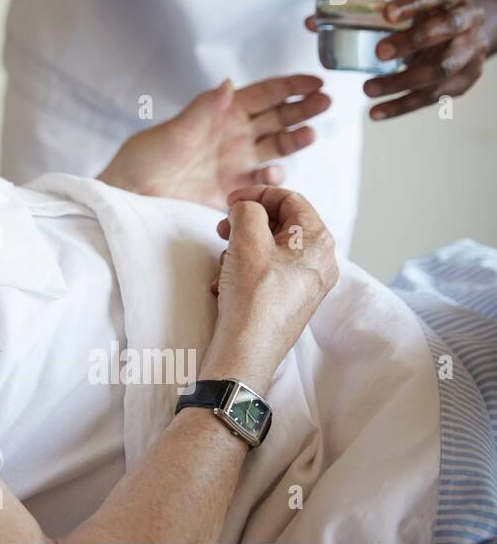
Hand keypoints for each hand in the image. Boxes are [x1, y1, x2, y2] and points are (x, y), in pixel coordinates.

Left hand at [98, 76, 330, 209]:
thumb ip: (204, 110)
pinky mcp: (234, 191)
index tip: (315, 79)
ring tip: (310, 133)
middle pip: (277, 117)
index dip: (289, 86)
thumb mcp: (174, 131)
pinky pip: (263, 183)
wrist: (131, 195)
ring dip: (295, 139)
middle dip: (302, 108)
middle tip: (325, 102)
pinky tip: (273, 174)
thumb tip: (229, 83)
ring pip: (277, 147)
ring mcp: (236, 163)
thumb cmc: (145, 158)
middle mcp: (234, 136)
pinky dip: (272, 178)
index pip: (263, 95)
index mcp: (221, 113)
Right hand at [202, 187, 338, 394]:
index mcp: (318, 241)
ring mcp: (308, 283)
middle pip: (282, 224)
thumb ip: (247, 210)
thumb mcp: (246, 238)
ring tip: (224, 259)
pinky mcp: (292, 300)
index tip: (229, 202)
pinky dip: (246, 268)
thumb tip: (247, 209)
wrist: (248, 348)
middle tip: (222, 229)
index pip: (290, 199)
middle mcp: (321, 261)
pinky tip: (225, 281)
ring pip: (272, 248)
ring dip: (243, 246)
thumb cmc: (253, 295)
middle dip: (247, 222)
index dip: (257, 194)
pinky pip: (270, 271)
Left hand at [304, 0, 487, 119]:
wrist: (466, 28)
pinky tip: (377, 112)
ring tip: (368, 89)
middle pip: (446, 29)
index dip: (414, 3)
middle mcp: (467, 20)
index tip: (387, 12)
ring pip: (441, 69)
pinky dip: (403, 105)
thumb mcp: (407, 3)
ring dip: (403, 81)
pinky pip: (435, 96)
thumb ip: (363, 11)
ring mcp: (470, 51)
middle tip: (379, 53)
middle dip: (412, 42)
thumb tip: (309, 23)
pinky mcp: (464, 80)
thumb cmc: (425, 13)